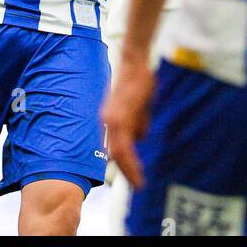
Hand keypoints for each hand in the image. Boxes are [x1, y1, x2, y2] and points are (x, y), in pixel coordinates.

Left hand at [101, 51, 154, 189]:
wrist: (135, 62)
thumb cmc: (139, 81)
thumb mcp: (139, 106)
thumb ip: (138, 122)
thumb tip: (139, 139)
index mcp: (110, 118)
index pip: (114, 147)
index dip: (123, 163)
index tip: (132, 176)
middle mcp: (107, 121)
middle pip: (115, 154)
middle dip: (127, 172)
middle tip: (137, 184)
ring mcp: (112, 120)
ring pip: (119, 153)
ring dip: (130, 170)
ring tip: (139, 182)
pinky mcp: (120, 118)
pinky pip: (124, 146)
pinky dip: (131, 162)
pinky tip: (137, 171)